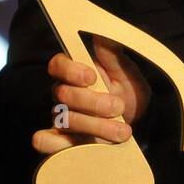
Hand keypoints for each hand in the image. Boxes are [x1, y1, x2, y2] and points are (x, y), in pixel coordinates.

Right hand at [32, 37, 151, 155]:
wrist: (138, 124)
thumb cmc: (129, 93)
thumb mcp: (127, 73)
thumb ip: (113, 56)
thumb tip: (102, 35)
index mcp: (75, 72)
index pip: (58, 65)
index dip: (70, 70)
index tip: (91, 77)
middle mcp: (63, 94)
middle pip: (63, 95)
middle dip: (93, 102)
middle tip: (118, 107)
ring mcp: (61, 118)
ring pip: (65, 120)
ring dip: (96, 126)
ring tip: (122, 131)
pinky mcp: (62, 142)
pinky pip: (45, 142)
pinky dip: (56, 145)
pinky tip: (81, 148)